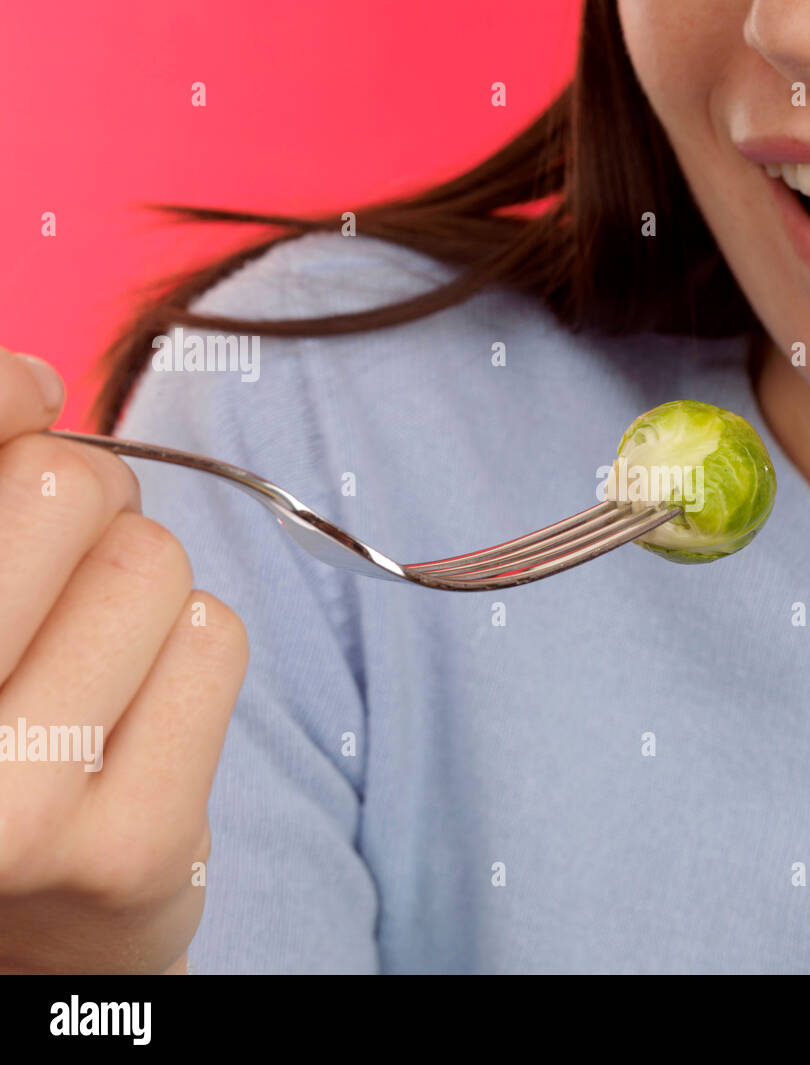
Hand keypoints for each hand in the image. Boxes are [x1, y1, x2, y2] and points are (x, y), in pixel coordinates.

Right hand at [0, 346, 247, 972]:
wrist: (34, 910)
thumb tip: (28, 374)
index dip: (4, 396)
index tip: (26, 395)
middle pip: (62, 486)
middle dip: (85, 490)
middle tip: (72, 538)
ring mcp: (9, 812)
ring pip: (152, 561)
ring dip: (144, 580)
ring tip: (101, 643)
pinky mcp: (128, 850)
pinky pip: (216, 637)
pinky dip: (193, 644)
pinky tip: (145, 704)